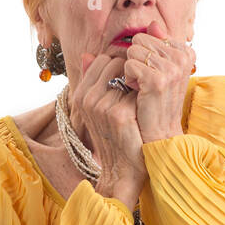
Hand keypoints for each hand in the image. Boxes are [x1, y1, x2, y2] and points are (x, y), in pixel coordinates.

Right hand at [72, 50, 146, 203]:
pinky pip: (138, 91)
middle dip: (130, 70)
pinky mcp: (119, 115)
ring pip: (128, 75)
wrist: (123, 169)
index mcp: (79, 95)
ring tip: (139, 103)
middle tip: (137, 88)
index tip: (130, 75)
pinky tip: (143, 113)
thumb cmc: (116, 136)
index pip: (102, 59)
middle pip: (115, 62)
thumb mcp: (98, 108)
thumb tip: (88, 54)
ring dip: (138, 84)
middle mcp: (87, 99)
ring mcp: (101, 107)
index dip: (120, 64)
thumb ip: (94, 80)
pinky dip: (145, 98)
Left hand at [121, 20, 194, 142]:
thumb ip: (157, 44)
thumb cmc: (156, 99)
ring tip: (142, 87)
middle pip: (139, 40)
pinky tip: (138, 91)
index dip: (144, 55)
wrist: (160, 131)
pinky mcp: (157, 79)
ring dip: (131, 70)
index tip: (153, 74)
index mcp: (186, 51)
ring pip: (132, 51)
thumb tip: (152, 24)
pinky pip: (129, 65)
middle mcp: (182, 57)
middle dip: (136, 60)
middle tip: (145, 81)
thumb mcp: (161, 68)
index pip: (149, 35)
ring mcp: (171, 68)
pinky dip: (128, 79)